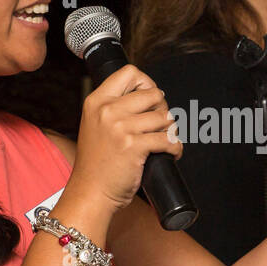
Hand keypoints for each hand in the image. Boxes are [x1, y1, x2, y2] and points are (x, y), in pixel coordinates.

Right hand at [67, 64, 182, 211]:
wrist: (91, 192)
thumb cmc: (96, 164)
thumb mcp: (95, 125)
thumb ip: (114, 108)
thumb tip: (150, 95)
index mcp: (96, 101)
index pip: (129, 72)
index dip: (147, 83)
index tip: (151, 99)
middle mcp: (107, 110)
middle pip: (153, 93)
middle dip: (162, 109)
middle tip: (159, 125)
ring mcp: (120, 127)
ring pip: (164, 117)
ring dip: (170, 130)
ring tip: (163, 141)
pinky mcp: (134, 146)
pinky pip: (168, 139)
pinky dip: (175, 148)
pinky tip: (170, 153)